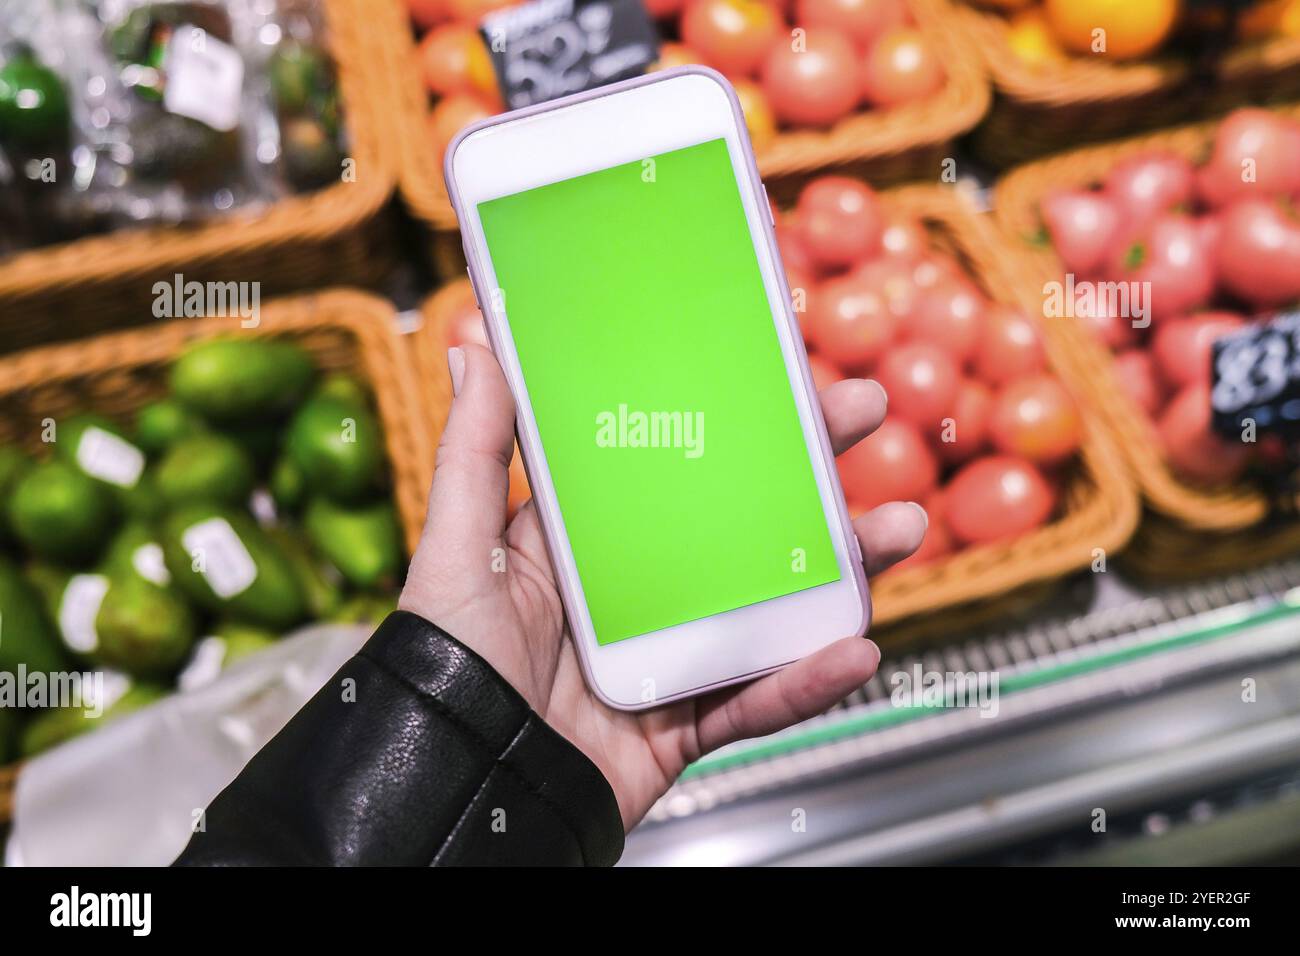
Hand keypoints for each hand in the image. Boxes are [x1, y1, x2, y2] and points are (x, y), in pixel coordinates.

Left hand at [400, 345, 926, 830]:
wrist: (461, 787)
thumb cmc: (446, 667)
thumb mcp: (459, 548)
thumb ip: (473, 454)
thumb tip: (476, 351)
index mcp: (593, 542)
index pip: (679, 464)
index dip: (735, 419)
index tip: (786, 371)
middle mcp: (641, 592)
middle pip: (743, 525)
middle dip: (812, 473)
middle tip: (864, 418)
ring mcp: (671, 658)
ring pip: (774, 609)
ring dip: (843, 572)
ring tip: (899, 529)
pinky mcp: (686, 724)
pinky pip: (757, 703)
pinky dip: (806, 682)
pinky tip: (855, 650)